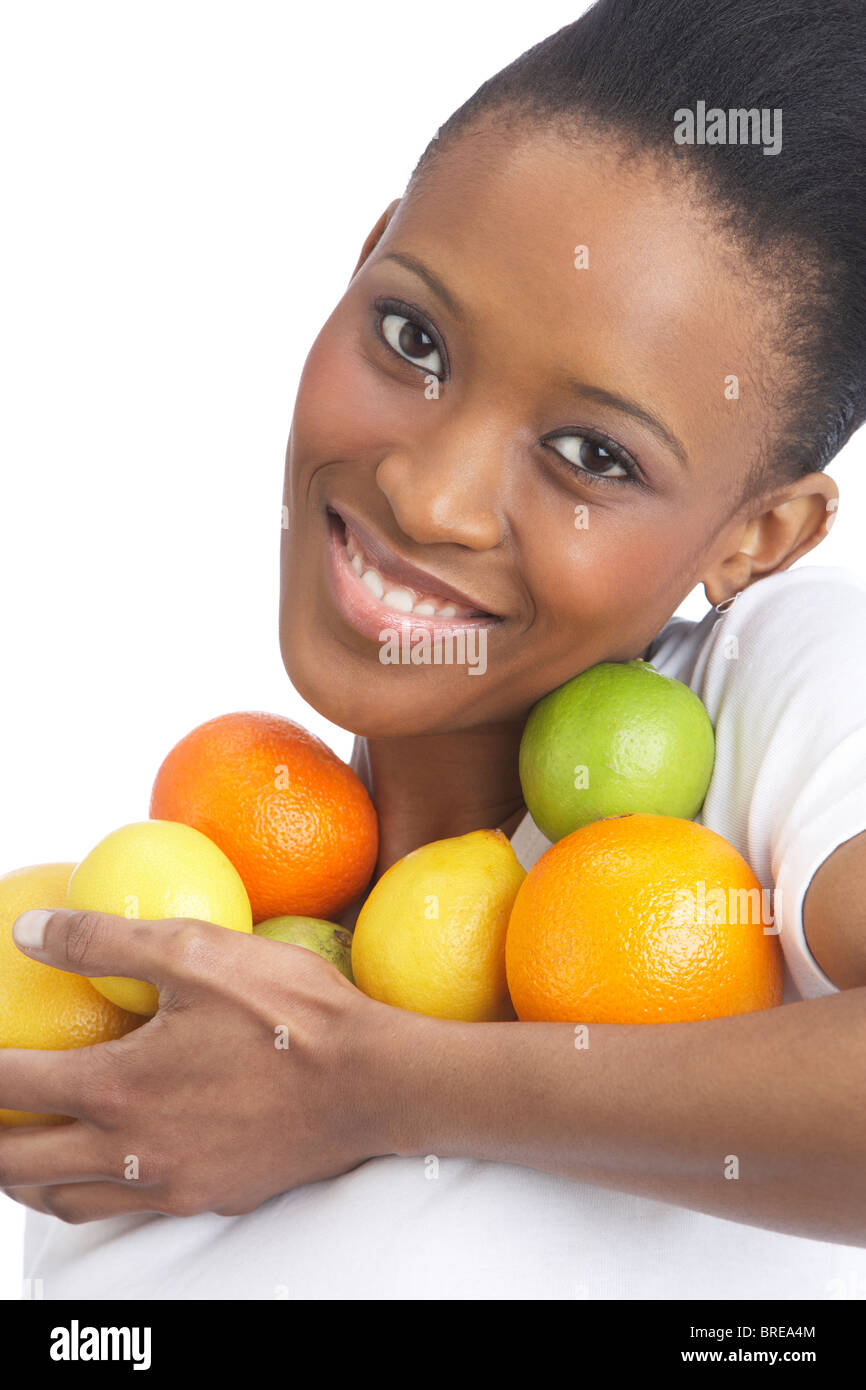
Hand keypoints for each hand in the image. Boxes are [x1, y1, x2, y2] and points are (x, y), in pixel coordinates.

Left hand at [0, 909, 397, 1222]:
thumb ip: (103, 941)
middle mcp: (130, 1151)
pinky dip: (89, 1187)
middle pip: (17, 1166)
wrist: (372, 1082)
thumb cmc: (289, 1010)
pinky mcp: (206, 1197)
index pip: (10, 1088)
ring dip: (28, 1174)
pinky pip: (123, 1208)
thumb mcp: (195, 951)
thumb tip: (30, 932)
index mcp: (116, 1089)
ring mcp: (168, 1184)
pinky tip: (110, 1155)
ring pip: (64, 1200)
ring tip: (27, 1139)